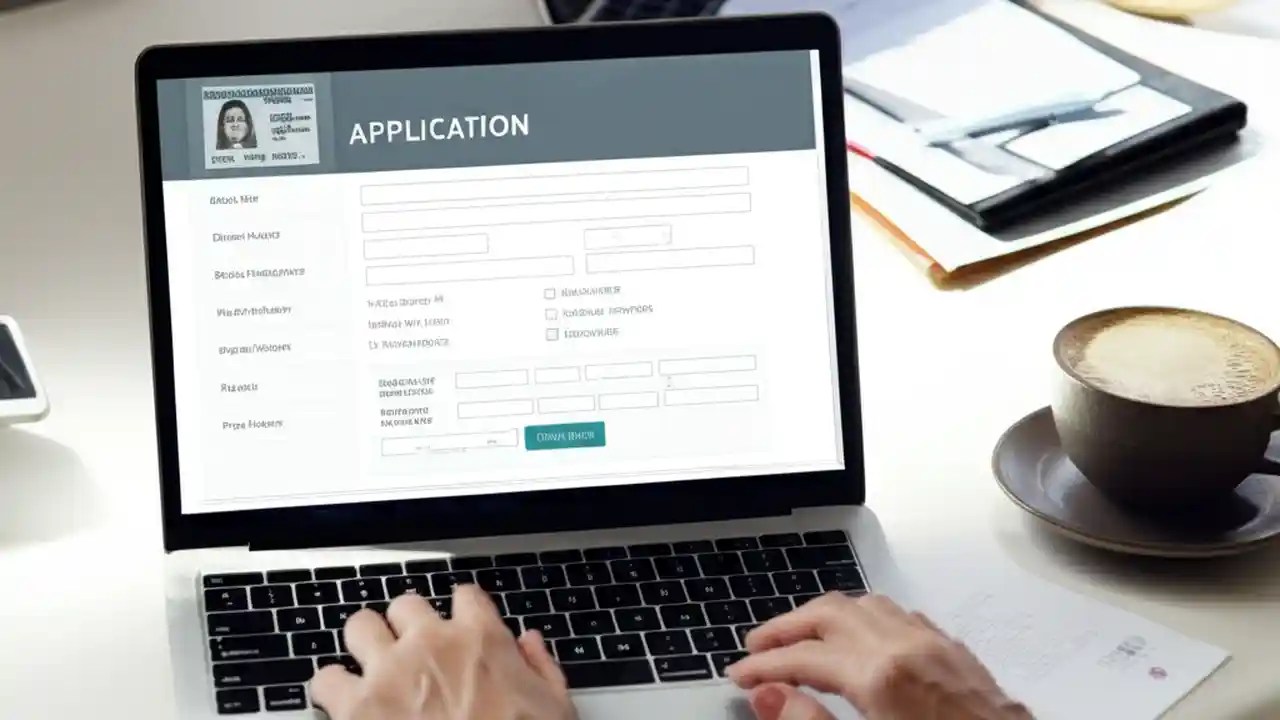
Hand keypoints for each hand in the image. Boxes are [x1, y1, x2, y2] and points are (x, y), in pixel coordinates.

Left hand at [311, 585, 576, 719]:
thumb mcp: (556, 710)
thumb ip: (542, 670)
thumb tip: (531, 645)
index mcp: (481, 641)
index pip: (466, 597)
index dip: (463, 614)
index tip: (460, 629)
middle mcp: (431, 646)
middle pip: (405, 606)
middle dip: (407, 627)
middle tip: (413, 654)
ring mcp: (388, 674)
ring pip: (359, 627)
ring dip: (365, 647)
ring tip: (373, 672)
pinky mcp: (354, 709)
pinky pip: (325, 679)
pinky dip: (332, 691)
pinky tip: (345, 707)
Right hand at [729, 593, 1032, 719]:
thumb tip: (769, 694)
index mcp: (881, 676)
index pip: (803, 657)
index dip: (764, 665)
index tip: (741, 675)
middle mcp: (908, 648)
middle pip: (831, 613)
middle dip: (788, 626)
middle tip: (758, 648)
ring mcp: (936, 647)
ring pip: (868, 606)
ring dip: (826, 617)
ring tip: (801, 638)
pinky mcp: (957, 656)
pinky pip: (903, 617)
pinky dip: (868, 619)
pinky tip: (861, 638)